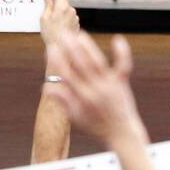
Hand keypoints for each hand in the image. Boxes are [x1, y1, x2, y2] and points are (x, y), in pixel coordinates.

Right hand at [40, 0, 78, 47]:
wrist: (61, 49)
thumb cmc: (51, 34)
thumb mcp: (44, 18)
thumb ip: (47, 6)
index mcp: (62, 7)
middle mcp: (71, 10)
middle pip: (63, 2)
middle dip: (56, 5)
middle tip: (47, 11)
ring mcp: (75, 18)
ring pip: (66, 10)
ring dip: (60, 13)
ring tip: (52, 22)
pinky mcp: (76, 24)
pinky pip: (69, 18)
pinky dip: (64, 20)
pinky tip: (57, 27)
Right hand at [46, 32, 146, 146]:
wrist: (122, 135)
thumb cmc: (97, 127)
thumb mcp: (75, 118)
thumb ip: (62, 101)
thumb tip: (47, 87)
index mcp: (81, 98)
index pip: (66, 74)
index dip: (57, 60)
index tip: (51, 48)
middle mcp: (95, 90)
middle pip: (81, 64)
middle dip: (70, 48)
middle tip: (63, 34)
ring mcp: (109, 85)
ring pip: (97, 62)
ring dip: (88, 47)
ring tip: (80, 34)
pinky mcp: (121, 84)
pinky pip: (123, 66)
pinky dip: (122, 53)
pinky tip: (117, 39)